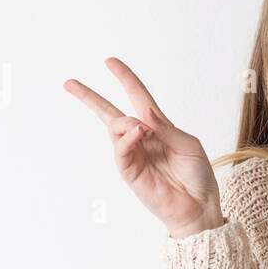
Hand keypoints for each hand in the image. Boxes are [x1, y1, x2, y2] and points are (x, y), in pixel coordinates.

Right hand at [64, 57, 223, 236]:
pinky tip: (139, 132)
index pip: (137, 96)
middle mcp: (142, 138)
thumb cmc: (198, 176)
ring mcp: (133, 154)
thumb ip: (167, 128)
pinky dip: (127, 137)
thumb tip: (145, 112)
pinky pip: (120, 149)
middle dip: (89, 97)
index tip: (110, 62)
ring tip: (142, 129)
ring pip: (115, 127)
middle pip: (109, 112)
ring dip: (125, 122)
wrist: (198, 207)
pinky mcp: (129, 172)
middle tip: (69, 83)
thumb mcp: (189, 145)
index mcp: (159, 127)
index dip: (125, 78)